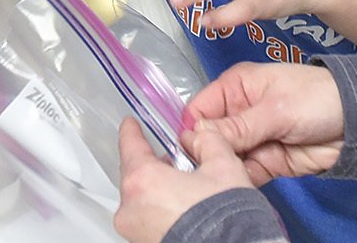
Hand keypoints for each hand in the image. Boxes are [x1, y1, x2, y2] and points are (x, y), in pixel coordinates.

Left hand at [114, 119, 254, 242]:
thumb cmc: (226, 223)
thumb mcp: (224, 167)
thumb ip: (207, 142)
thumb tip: (199, 137)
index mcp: (143, 181)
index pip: (129, 145)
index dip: (132, 131)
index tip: (131, 125)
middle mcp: (131, 211)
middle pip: (137, 175)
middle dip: (155, 167)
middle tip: (178, 164)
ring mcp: (137, 234)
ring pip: (143, 201)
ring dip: (160, 192)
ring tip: (190, 193)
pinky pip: (150, 222)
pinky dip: (164, 214)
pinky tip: (188, 213)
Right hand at [185, 63, 345, 184]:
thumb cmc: (319, 98)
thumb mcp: (276, 109)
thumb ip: (238, 126)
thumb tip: (197, 134)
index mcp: (236, 87)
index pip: (200, 108)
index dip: (192, 129)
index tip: (188, 149)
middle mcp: (239, 112)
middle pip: (209, 137)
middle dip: (207, 153)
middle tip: (207, 167)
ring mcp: (253, 139)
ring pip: (225, 158)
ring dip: (224, 169)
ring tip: (223, 177)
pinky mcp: (267, 161)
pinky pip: (245, 173)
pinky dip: (241, 180)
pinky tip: (238, 184)